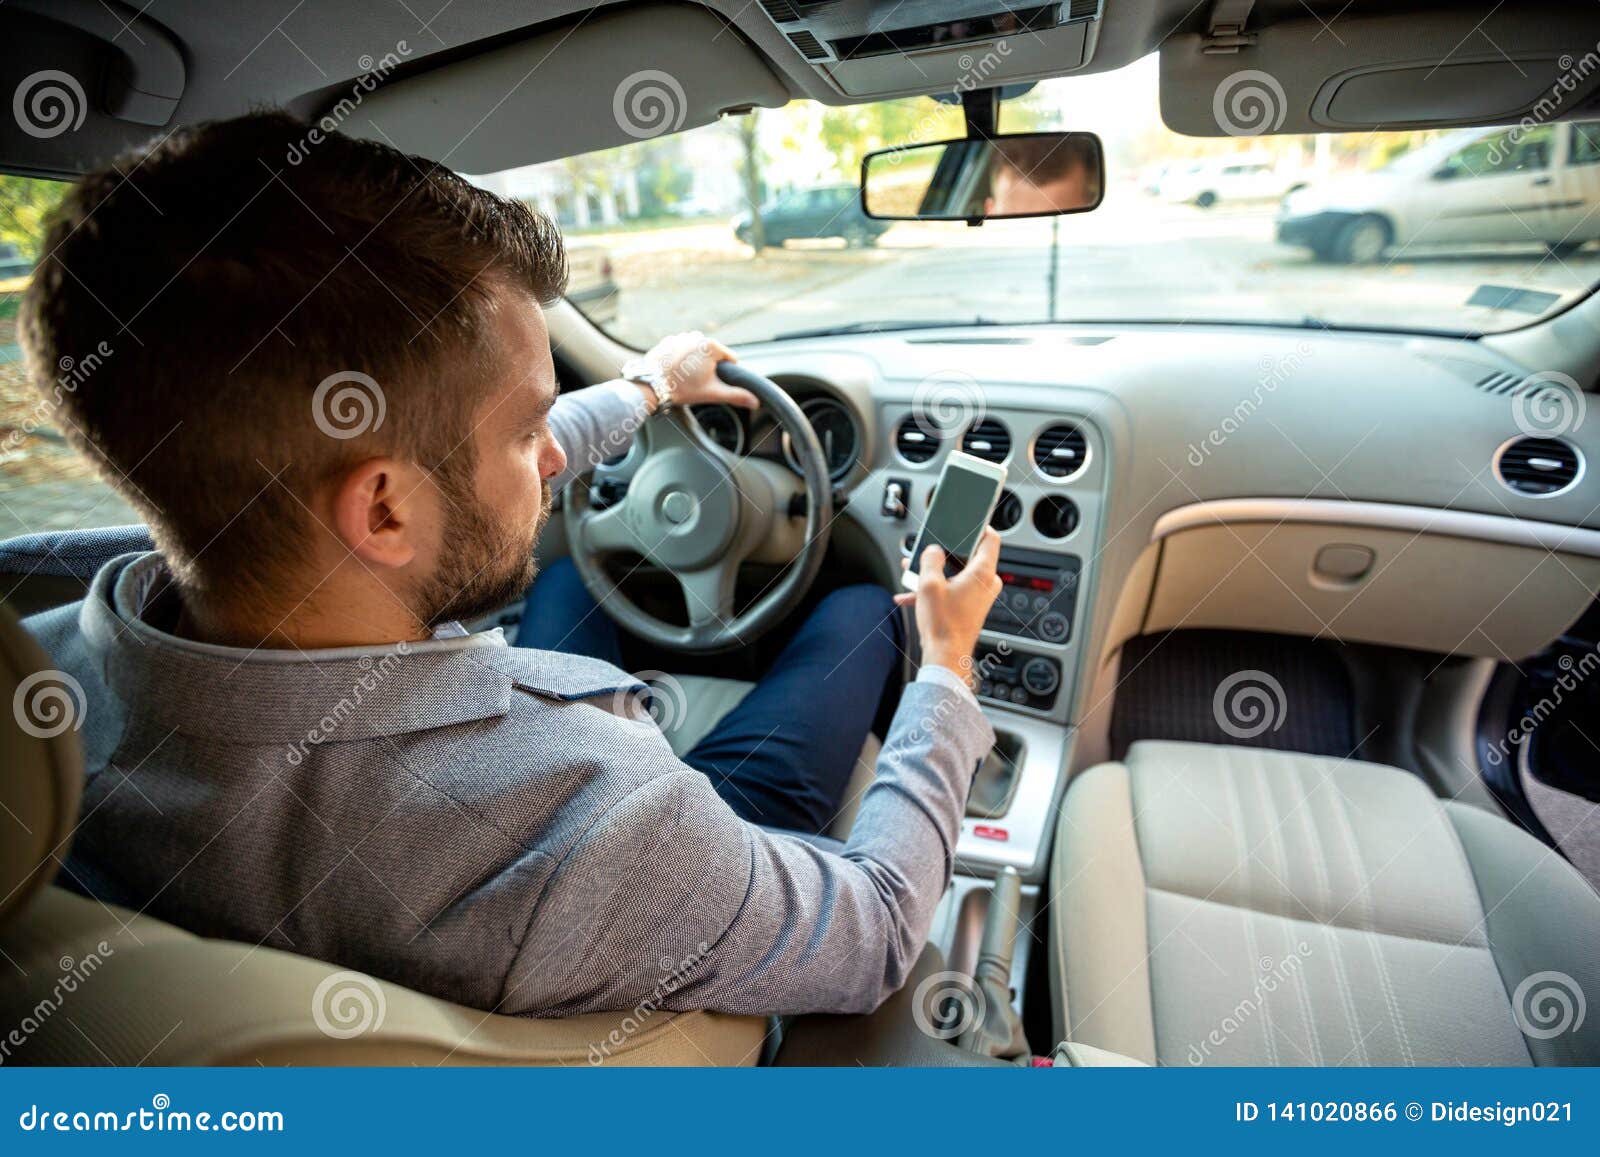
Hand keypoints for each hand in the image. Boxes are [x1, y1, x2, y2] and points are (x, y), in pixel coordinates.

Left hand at [637, 331, 756, 409]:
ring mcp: (681, 337)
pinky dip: (680, 360)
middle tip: (696, 382)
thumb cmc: (682, 388)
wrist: (650, 385)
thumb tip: (755, 402)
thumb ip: (736, 395)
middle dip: (708, 368)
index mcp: (711, 346)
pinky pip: (681, 351)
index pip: (730, 359)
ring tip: (684, 377)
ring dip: (694, 363)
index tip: (712, 382)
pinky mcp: (668, 341)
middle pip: (712, 355)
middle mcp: (697, 336)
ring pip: (696, 353)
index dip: (725, 373)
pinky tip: (674, 371)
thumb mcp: (712, 393)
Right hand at [894, 528, 1002, 685]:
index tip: (964, 522)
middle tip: (927, 552)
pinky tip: (913, 595)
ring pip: (958, 574)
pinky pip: (955, 590)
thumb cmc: (943, 625)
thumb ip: (930, 559)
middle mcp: (987, 583)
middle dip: (944, 554)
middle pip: (968, 555)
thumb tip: (933, 551)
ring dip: (936, 573)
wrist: (945, 657)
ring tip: (913, 575)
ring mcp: (980, 597)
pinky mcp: (972, 607)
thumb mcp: (929, 583)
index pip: (990, 538)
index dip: (977, 526)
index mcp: (983, 572)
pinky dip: (937, 589)